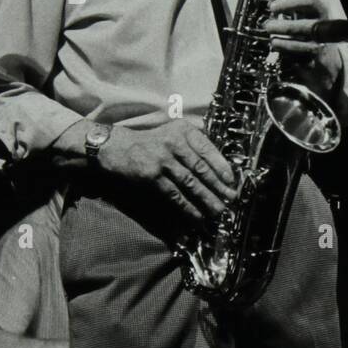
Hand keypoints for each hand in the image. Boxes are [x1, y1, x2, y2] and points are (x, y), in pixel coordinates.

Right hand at [97, 119, 237, 226]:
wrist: (116, 147)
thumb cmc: (150, 143)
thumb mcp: (173, 134)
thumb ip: (193, 146)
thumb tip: (219, 170)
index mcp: (184, 131)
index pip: (208, 150)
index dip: (222, 167)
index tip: (231, 181)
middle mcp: (175, 143)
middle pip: (201, 168)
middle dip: (218, 186)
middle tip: (230, 199)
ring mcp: (163, 160)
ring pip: (190, 183)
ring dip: (206, 199)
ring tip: (218, 211)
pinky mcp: (152, 176)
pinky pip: (174, 194)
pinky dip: (187, 207)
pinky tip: (197, 216)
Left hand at [261, 0, 341, 97]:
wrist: (329, 62)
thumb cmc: (314, 34)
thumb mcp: (307, 16)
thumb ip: (292, 9)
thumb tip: (270, 2)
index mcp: (321, 13)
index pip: (310, 2)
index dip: (290, 3)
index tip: (273, 7)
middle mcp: (324, 29)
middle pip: (305, 26)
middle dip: (283, 26)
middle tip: (268, 26)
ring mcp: (320, 47)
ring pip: (301, 46)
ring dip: (283, 43)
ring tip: (273, 41)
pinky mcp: (315, 63)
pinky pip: (298, 61)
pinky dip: (286, 57)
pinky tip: (280, 53)